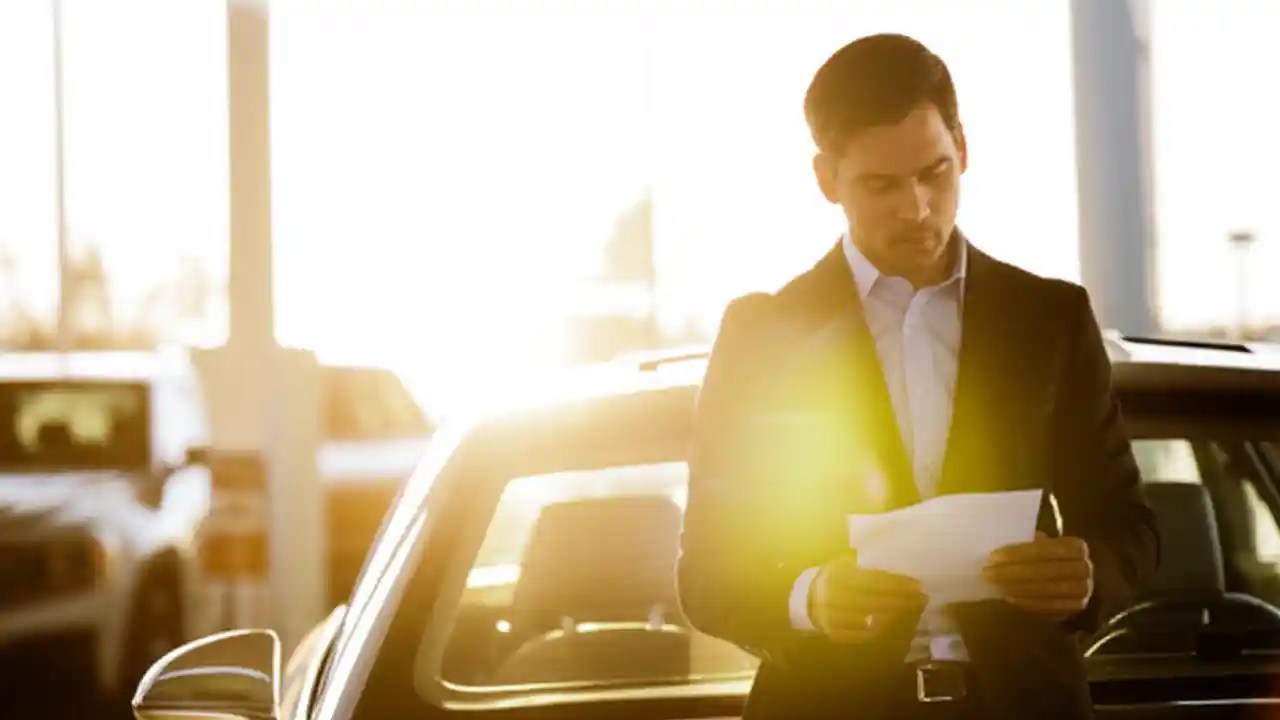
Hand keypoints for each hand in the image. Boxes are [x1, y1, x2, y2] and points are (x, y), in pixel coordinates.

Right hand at [809, 554, 926, 643]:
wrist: (807, 599)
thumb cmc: (833, 578)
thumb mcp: (841, 565)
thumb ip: (862, 565)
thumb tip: (895, 562)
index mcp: (835, 575)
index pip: (873, 580)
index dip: (896, 582)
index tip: (916, 584)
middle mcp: (832, 596)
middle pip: (875, 599)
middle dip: (900, 598)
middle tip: (920, 597)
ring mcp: (832, 617)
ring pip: (870, 617)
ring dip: (893, 613)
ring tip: (911, 608)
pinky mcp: (834, 633)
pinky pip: (862, 634)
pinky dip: (879, 629)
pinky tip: (892, 622)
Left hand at [983, 532, 1093, 619]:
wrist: (1069, 579)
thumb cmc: (1047, 557)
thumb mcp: (1041, 545)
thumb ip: (1028, 544)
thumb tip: (999, 542)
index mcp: (1077, 547)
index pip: (1047, 548)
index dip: (1019, 553)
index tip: (993, 556)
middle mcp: (1085, 568)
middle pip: (1046, 570)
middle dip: (1013, 572)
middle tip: (987, 573)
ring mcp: (1083, 591)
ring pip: (1047, 589)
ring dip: (1017, 588)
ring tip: (995, 585)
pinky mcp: (1076, 609)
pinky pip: (1050, 607)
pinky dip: (1027, 602)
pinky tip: (1009, 598)